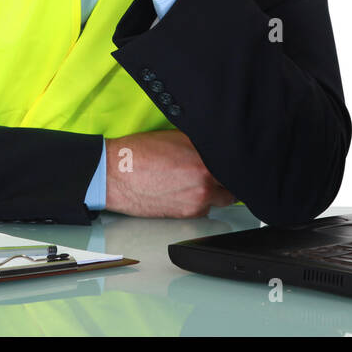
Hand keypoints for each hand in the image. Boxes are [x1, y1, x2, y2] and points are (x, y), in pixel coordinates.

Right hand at [104, 129, 235, 217]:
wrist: (115, 174)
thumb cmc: (139, 154)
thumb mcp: (177, 137)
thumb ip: (202, 146)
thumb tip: (218, 149)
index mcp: (204, 159)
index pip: (236, 165)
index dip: (235, 164)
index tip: (234, 163)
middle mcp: (204, 181)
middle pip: (233, 185)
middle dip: (226, 179)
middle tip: (215, 173)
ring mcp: (197, 200)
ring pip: (220, 199)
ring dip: (214, 192)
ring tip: (195, 182)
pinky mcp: (187, 214)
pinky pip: (204, 209)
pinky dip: (199, 202)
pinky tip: (184, 191)